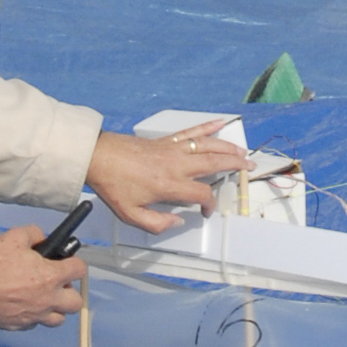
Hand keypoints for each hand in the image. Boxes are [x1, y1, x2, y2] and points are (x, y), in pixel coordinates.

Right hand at [0, 225, 86, 329]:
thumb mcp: (15, 237)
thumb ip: (34, 234)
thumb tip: (42, 238)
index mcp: (51, 276)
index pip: (80, 271)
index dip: (74, 264)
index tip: (66, 262)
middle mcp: (48, 299)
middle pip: (76, 303)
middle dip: (70, 292)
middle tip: (55, 284)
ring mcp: (35, 316)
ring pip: (58, 319)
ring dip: (55, 308)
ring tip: (42, 298)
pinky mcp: (20, 326)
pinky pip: (35, 323)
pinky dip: (34, 316)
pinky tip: (23, 306)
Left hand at [87, 122, 248, 233]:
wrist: (98, 157)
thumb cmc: (113, 185)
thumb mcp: (130, 215)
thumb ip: (156, 224)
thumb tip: (177, 222)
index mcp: (169, 185)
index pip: (202, 195)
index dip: (209, 205)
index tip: (205, 212)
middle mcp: (176, 165)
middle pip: (214, 163)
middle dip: (235, 165)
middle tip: (249, 166)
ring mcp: (172, 149)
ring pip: (208, 145)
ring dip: (227, 148)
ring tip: (242, 151)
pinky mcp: (165, 141)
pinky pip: (191, 132)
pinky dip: (207, 127)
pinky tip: (220, 123)